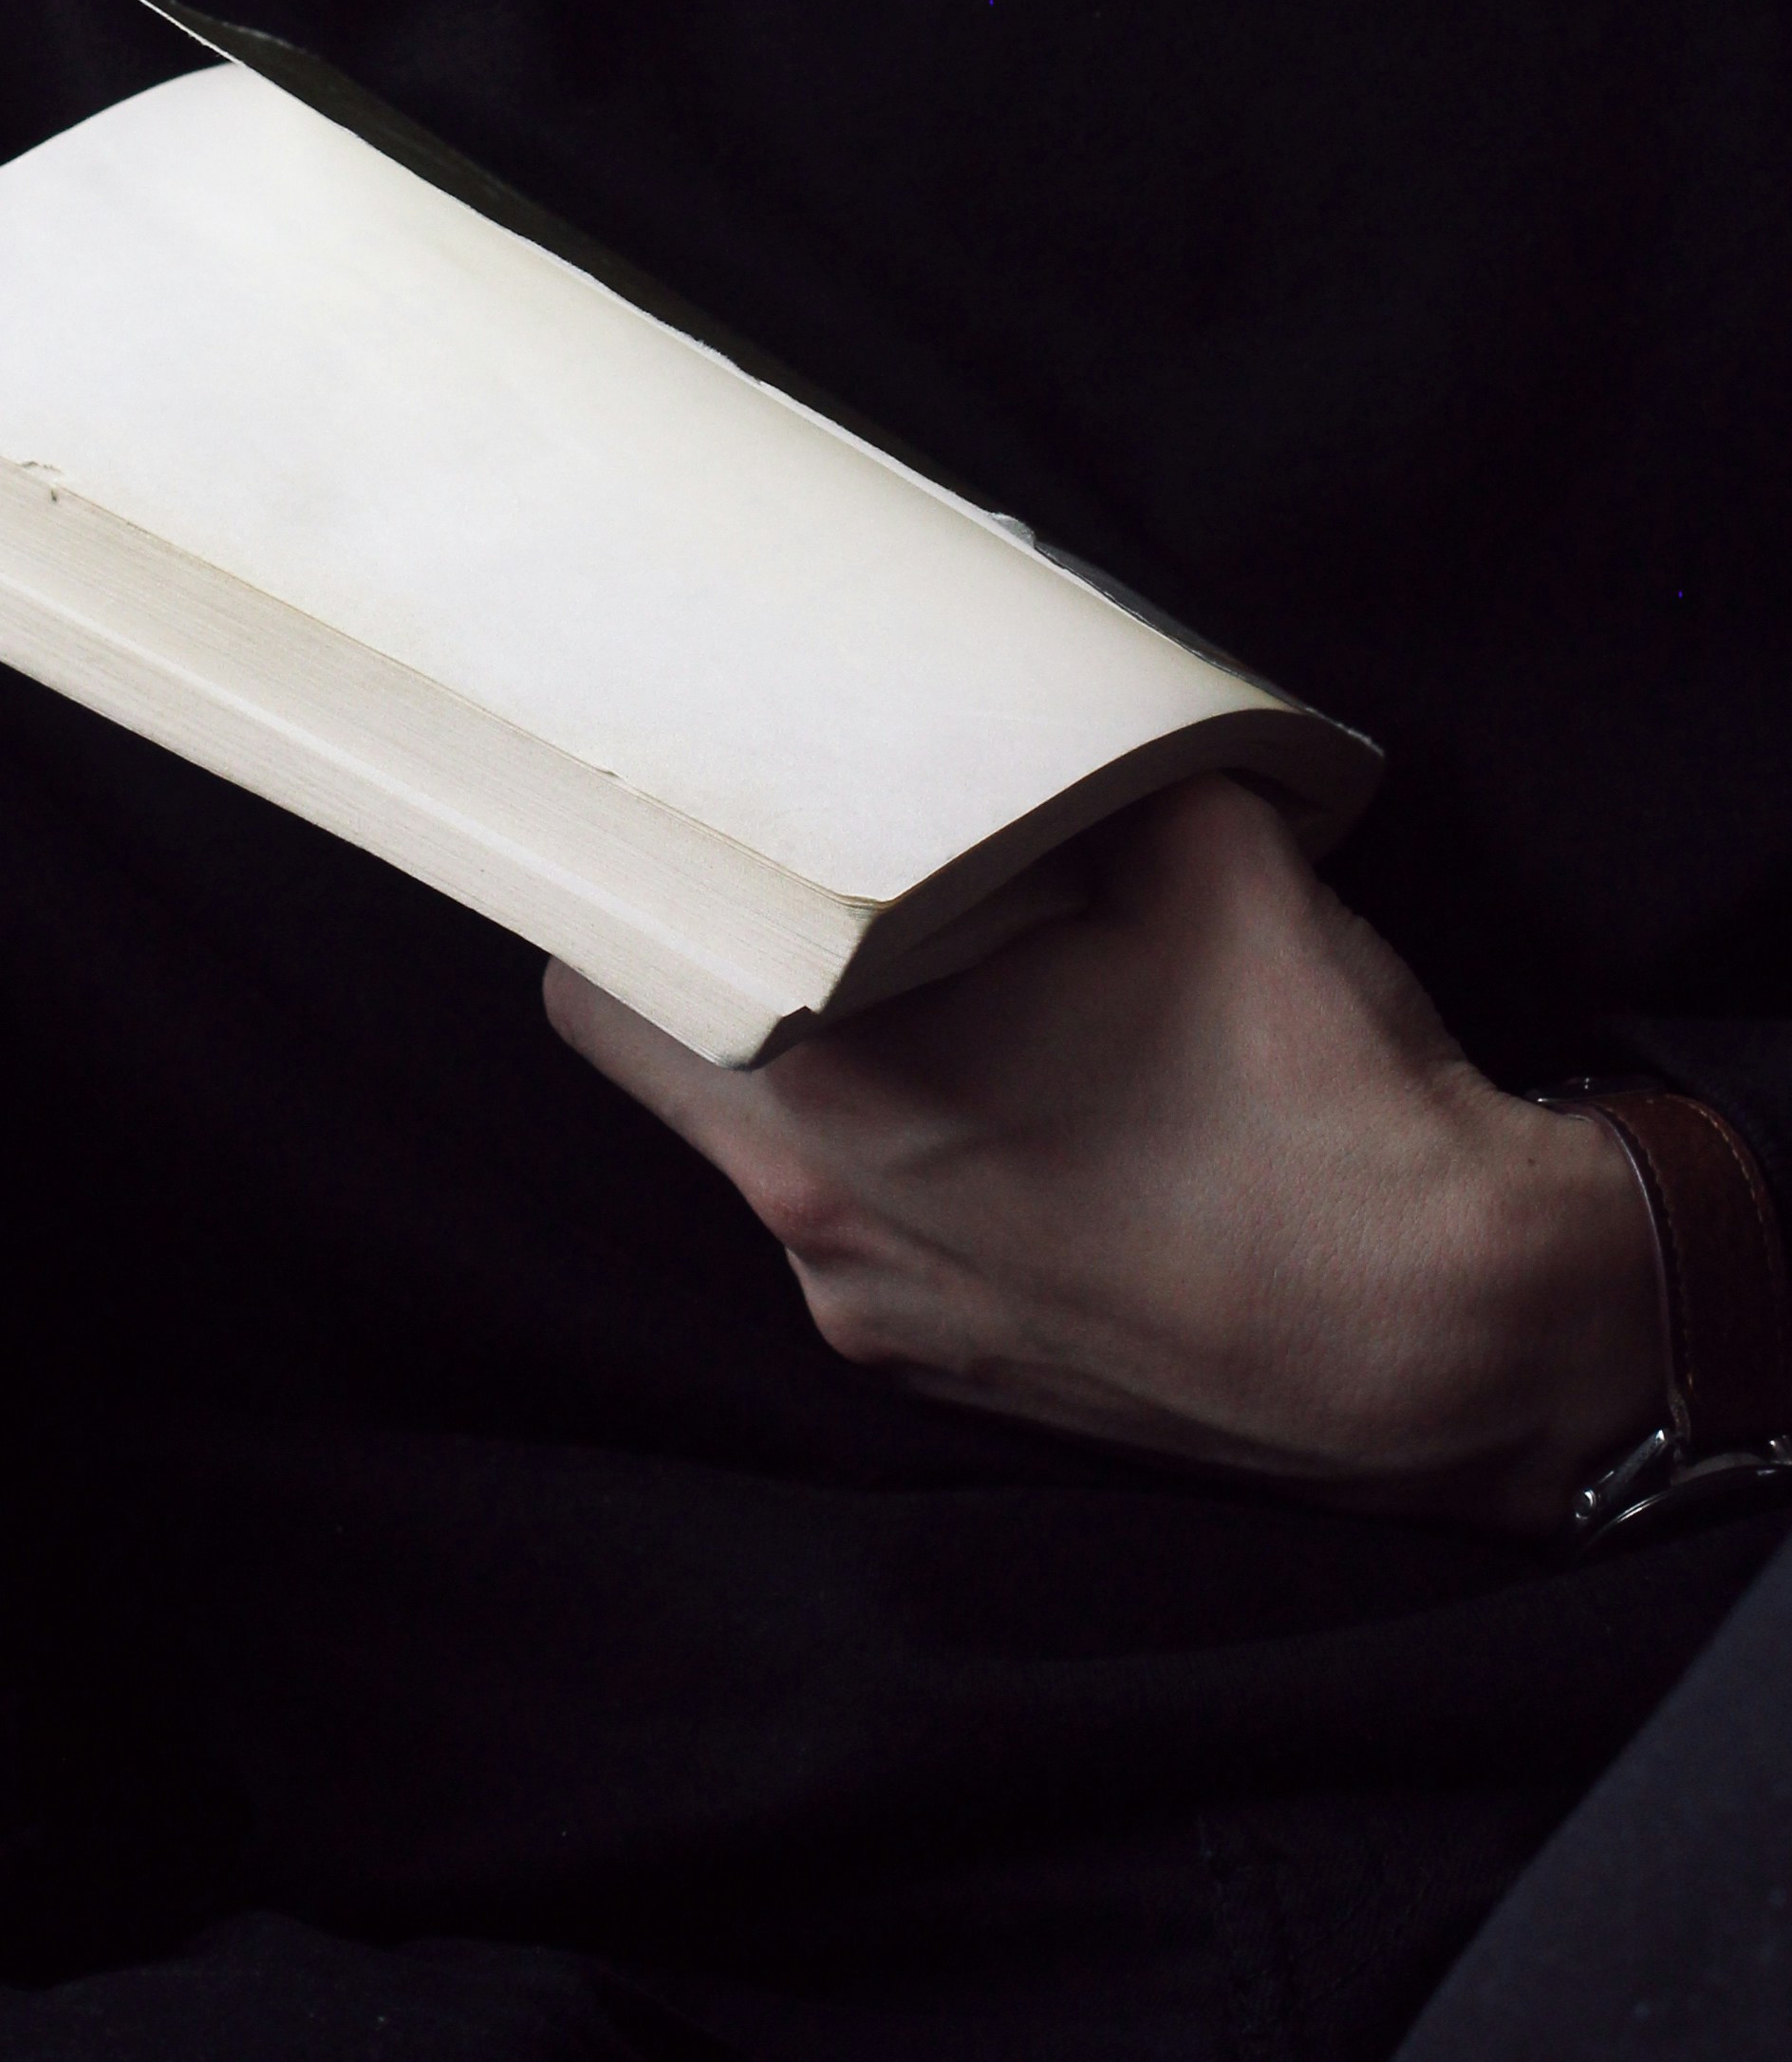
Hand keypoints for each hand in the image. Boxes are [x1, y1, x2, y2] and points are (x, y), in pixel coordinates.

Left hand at [546, 776, 1662, 1531]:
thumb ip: (1082, 766)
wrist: (1465, 1341)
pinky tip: (1007, 1084)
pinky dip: (902, 1147)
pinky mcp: (968, 1373)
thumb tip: (1040, 701)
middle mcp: (821, 1232)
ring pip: (776, 1143)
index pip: (607, 976)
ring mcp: (888, 1320)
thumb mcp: (1207, 859)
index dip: (616, 876)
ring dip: (815, 1051)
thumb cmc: (1320, 1104)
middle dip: (714, 950)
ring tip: (913, 961)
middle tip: (771, 851)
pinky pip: (877, 1223)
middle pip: (670, 1056)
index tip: (636, 803)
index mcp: (826, 1104)